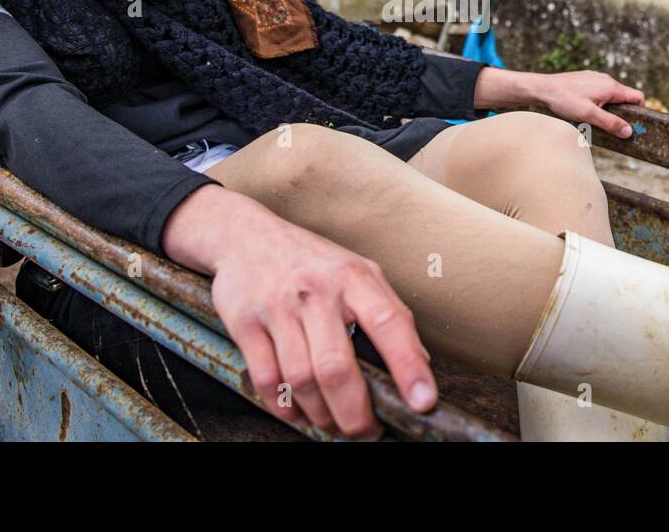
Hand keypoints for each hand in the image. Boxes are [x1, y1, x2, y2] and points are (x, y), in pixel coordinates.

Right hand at [162, 185, 436, 438]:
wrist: (245, 236)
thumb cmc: (312, 261)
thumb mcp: (358, 272)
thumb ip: (389, 313)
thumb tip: (420, 363)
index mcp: (353, 277)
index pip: (389, 323)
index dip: (408, 366)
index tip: (423, 402)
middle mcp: (316, 291)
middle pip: (336, 368)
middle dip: (355, 414)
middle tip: (366, 432)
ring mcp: (278, 307)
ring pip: (301, 380)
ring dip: (321, 415)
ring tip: (333, 424)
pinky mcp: (245, 323)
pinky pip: (267, 380)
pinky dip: (286, 408)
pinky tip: (300, 412)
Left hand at [530, 70, 644, 137]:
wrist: (542, 88)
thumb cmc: (564, 100)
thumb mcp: (589, 115)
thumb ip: (610, 123)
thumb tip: (629, 131)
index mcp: (611, 87)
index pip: (637, 96)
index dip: (640, 110)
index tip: (636, 124)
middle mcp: (606, 80)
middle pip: (625, 97)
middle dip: (623, 112)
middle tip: (615, 127)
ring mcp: (596, 78)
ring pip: (612, 95)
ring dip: (610, 108)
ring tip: (598, 121)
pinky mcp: (586, 80)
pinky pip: (600, 92)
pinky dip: (600, 102)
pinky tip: (587, 111)